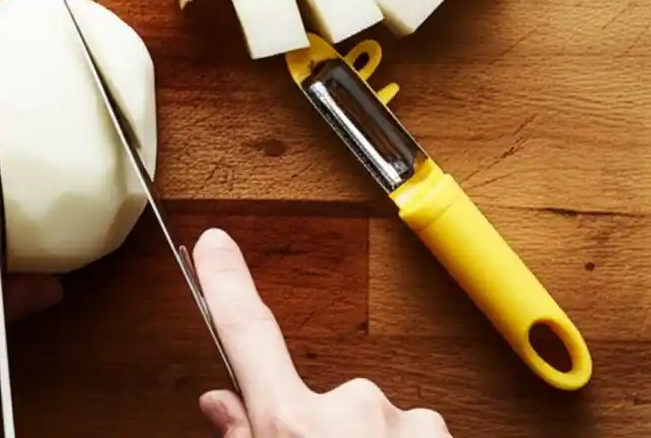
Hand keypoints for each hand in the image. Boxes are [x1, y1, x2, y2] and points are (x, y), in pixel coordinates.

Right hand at [193, 229, 449, 437]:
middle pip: (323, 398)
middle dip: (321, 429)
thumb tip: (224, 404)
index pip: (247, 333)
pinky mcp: (447, 432)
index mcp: (293, 426)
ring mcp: (408, 421)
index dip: (227, 283)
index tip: (215, 244)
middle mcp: (353, 411)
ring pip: (375, 421)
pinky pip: (416, 435)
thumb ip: (246, 435)